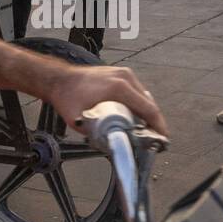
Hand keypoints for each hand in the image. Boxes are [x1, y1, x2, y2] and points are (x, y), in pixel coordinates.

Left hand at [48, 65, 167, 136]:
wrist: (60, 80)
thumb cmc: (68, 97)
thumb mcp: (81, 121)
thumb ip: (98, 135)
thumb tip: (114, 148)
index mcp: (119, 88)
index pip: (148, 109)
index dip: (158, 125)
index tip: (162, 137)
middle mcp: (125, 77)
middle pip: (149, 103)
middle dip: (154, 122)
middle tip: (154, 138)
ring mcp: (124, 74)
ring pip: (144, 97)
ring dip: (146, 113)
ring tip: (145, 129)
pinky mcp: (121, 74)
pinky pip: (136, 91)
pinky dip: (139, 104)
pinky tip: (135, 116)